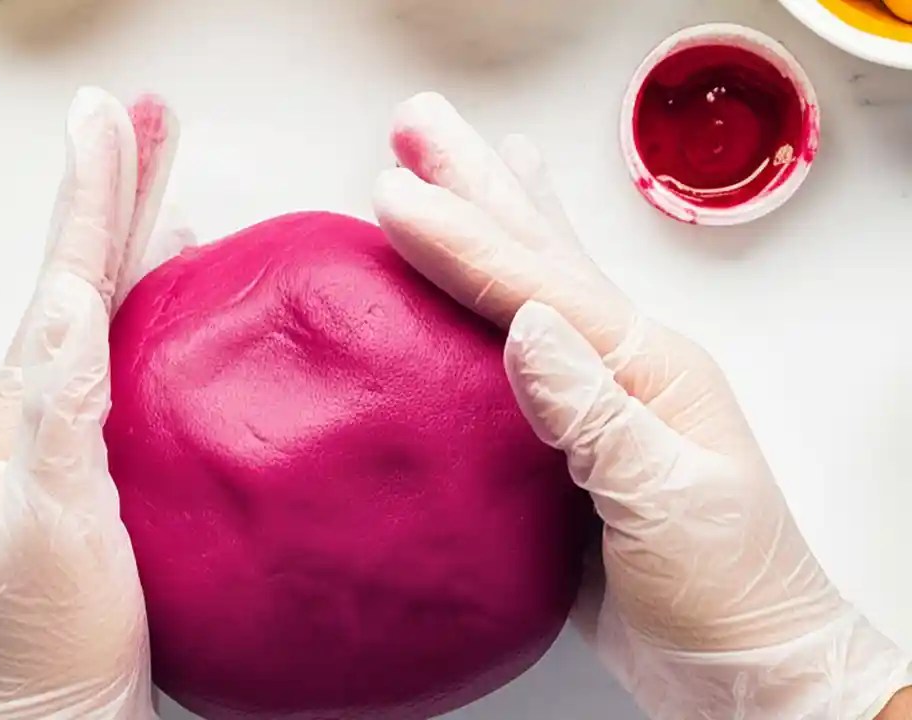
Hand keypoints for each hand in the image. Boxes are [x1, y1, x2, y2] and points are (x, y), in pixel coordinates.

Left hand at [0, 88, 191, 719]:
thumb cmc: (49, 651)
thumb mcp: (53, 533)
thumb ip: (62, 419)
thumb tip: (70, 302)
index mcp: (7, 424)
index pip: (59, 289)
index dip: (91, 199)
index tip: (112, 122)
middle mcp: (27, 421)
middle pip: (79, 287)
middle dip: (113, 199)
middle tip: (145, 125)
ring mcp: (62, 444)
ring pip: (101, 318)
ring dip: (128, 243)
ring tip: (159, 190)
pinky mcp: (100, 471)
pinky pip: (122, 366)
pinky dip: (146, 312)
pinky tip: (171, 300)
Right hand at [374, 92, 911, 719]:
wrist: (740, 668)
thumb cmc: (724, 589)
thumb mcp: (669, 502)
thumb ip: (597, 417)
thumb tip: (528, 329)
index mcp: (648, 368)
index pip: (538, 287)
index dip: (464, 236)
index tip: (394, 192)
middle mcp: (619, 367)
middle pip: (536, 254)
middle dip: (475, 186)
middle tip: (418, 126)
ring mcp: (590, 400)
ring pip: (528, 288)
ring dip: (488, 221)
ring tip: (459, 164)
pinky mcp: (561, 444)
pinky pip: (510, 355)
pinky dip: (488, 302)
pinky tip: (473, 290)